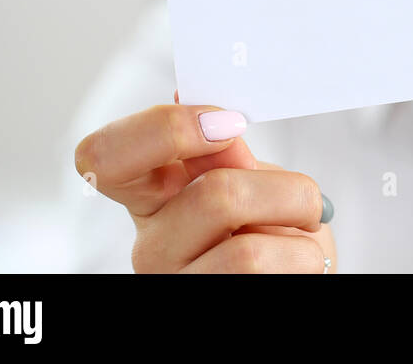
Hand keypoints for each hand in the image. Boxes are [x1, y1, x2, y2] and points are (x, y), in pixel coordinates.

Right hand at [74, 103, 334, 272]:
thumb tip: (207, 109)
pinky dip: (306, 260)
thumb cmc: (273, 232)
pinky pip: (270, 274)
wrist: (295, 276)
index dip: (164, 129)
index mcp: (152, 198)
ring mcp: (178, 281)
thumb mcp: (254, 184)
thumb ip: (230, 155)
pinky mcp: (211, 303)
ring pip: (249, 252)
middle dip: (288, 192)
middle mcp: (152, 245)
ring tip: (303, 239)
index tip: (228, 124)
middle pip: (215, 197)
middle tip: (308, 203)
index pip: (104, 156)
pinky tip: (296, 265)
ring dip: (301, 238)